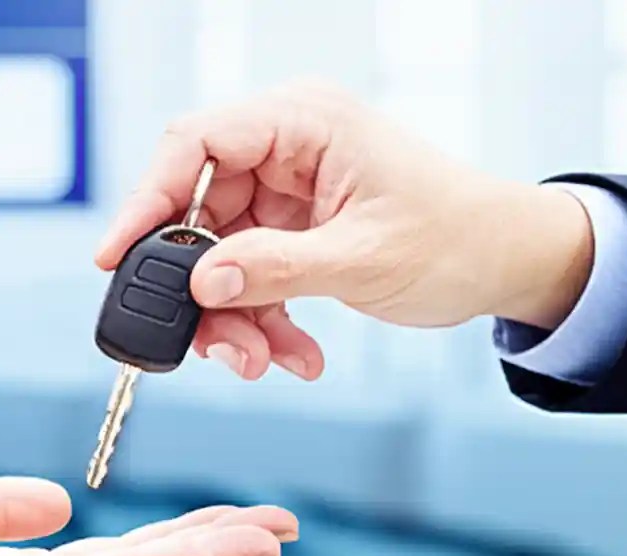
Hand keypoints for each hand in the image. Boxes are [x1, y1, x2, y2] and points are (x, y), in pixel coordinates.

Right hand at [95, 81, 594, 380]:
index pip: (197, 144)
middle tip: (213, 344)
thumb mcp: (362, 259)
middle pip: (199, 210)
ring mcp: (288, 190)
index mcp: (304, 123)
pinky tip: (291, 354)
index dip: (149, 198)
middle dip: (202, 287)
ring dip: (234, 317)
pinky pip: (249, 274)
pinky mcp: (294, 229)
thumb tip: (199, 285)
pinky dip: (261, 319)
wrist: (507, 262)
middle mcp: (287, 149)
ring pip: (219, 254)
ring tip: (264, 361)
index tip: (119, 257)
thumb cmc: (457, 239)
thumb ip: (274, 270)